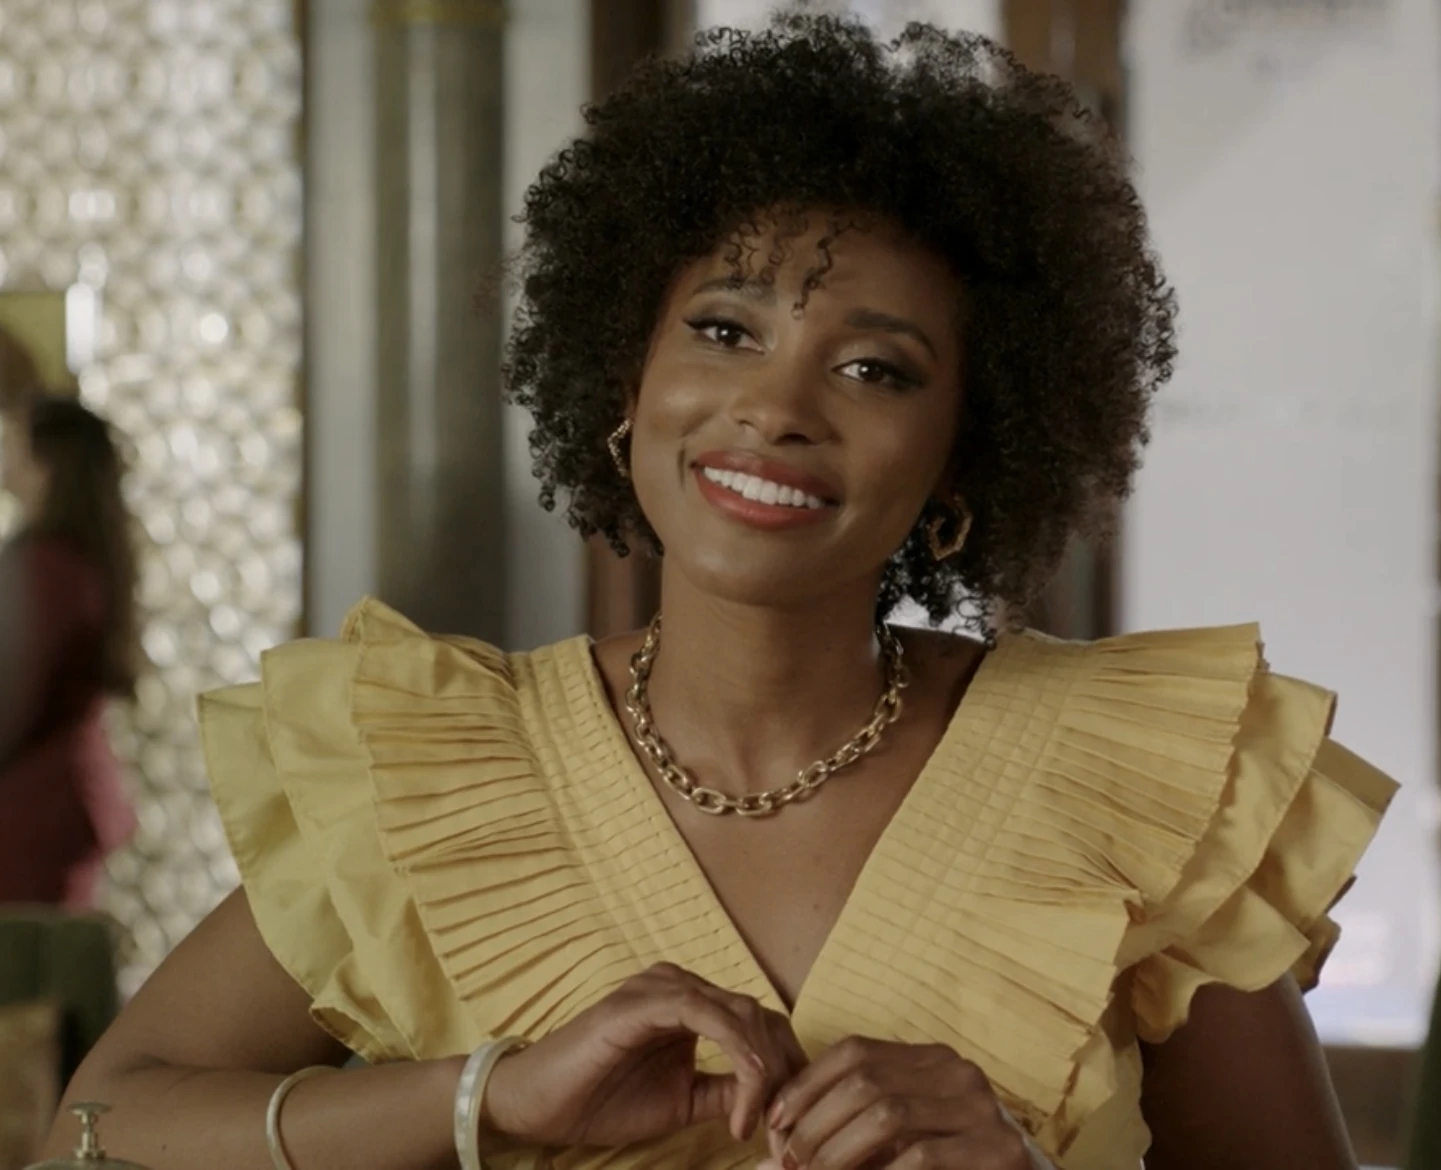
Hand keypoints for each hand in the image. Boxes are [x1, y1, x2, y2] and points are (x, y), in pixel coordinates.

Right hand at [481, 962, 806, 1149]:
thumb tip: (774, 1099)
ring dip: (762, 1069)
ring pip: (741, 1013)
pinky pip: (706, 1014)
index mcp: (693, 1004)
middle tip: (779, 1126)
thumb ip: (725, 1092)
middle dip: (782, 1072)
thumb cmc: (602, 1098)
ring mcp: (662, 988)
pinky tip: (746, 1084)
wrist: (539, 1104)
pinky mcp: (642, 1003)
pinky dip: (736, 1051)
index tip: (789, 1120)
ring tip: (753, 1120)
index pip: (762, 1024)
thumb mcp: (682, 1101)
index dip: (787, 1069)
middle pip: (761, 1017)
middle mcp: (682, 985)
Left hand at [761, 1037, 1051, 1169]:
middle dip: (815, 1124)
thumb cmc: (947, 1164)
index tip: (775, 1120)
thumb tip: (777, 1141)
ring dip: (839, 1152)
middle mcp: (958, 1071)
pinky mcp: (997, 1149)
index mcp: (932, 1057)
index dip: (807, 1083)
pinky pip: (922, 1157)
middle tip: (790, 1162)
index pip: (855, 1051)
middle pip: (864, 1081)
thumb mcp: (899, 1134)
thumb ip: (853, 1123)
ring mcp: (981, 1108)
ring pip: (887, 1114)